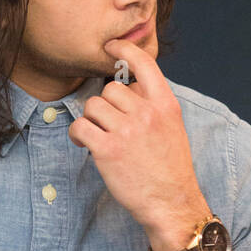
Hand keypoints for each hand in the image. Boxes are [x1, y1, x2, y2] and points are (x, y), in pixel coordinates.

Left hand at [68, 39, 206, 239]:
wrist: (172, 203)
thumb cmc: (170, 169)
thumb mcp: (172, 128)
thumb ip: (152, 105)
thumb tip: (127, 88)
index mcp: (165, 105)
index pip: (144, 64)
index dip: (124, 50)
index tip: (111, 47)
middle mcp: (146, 113)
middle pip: (110, 89)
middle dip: (106, 106)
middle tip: (110, 126)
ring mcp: (126, 131)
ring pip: (93, 106)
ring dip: (92, 120)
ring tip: (100, 137)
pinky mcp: (107, 149)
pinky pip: (80, 126)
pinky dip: (78, 134)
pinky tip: (85, 144)